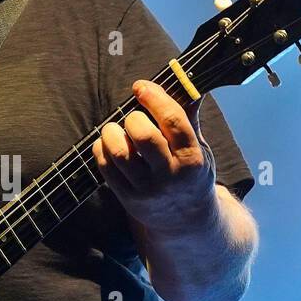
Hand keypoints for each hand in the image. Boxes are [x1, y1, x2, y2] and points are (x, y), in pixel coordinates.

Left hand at [92, 79, 216, 233]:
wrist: (185, 221)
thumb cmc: (190, 174)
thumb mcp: (198, 148)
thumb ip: (189, 117)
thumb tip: (187, 80)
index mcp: (192, 158)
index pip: (173, 121)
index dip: (154, 98)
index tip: (140, 87)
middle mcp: (170, 176)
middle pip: (144, 136)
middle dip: (133, 117)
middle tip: (133, 117)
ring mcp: (147, 190)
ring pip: (120, 152)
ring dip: (111, 132)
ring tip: (115, 129)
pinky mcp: (127, 199)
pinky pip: (106, 167)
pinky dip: (101, 148)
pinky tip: (108, 143)